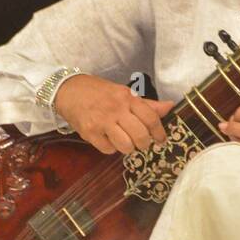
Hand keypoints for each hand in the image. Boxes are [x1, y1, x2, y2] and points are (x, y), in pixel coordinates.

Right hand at [53, 74, 174, 155]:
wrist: (69, 90)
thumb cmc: (100, 92)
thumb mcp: (124, 93)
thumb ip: (146, 104)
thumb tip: (169, 107)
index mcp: (128, 98)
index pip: (151, 118)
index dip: (159, 132)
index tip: (162, 140)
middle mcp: (116, 109)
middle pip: (140, 135)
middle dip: (144, 144)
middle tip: (142, 143)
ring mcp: (102, 121)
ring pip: (126, 146)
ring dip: (128, 148)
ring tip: (125, 142)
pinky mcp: (89, 132)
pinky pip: (108, 150)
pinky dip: (111, 148)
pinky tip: (108, 139)